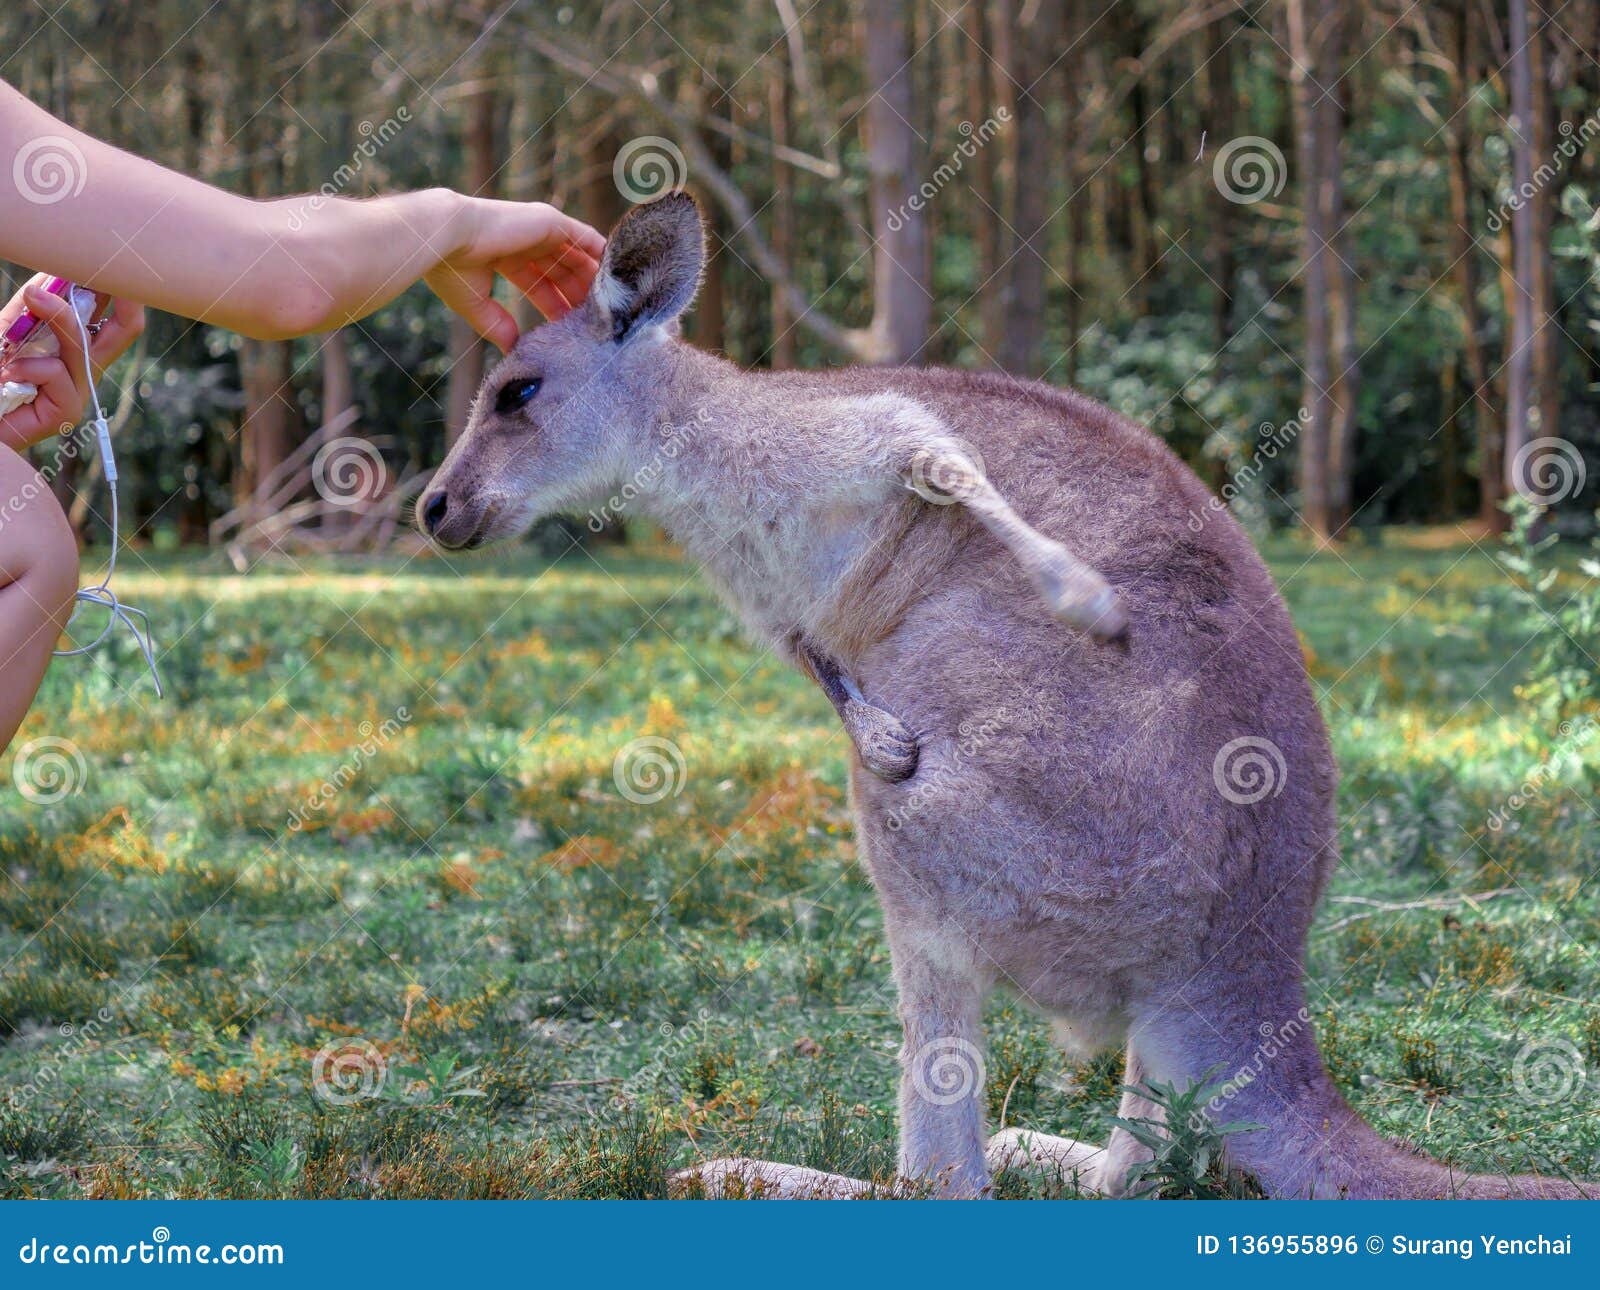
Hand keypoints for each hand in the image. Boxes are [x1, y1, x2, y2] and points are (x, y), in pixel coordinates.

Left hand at [0, 275, 144, 451]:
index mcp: (75, 345)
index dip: (122, 288)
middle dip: (125, 295)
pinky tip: (7, 373)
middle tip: (115, 264)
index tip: (116, 256)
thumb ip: (35, 304)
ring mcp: (77, 391)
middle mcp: (83, 368)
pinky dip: (28, 364)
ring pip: (85, 344)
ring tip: (31, 300)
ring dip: (59, 316)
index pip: (114, 314)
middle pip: (126, 329)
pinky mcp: (65, 412)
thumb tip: (58, 270)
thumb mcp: (11, 327)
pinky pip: (57, 372)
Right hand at [424, 198, 604, 353]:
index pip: (540, 284)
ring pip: (577, 256)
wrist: (445, 239)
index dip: (556, 305)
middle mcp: (525, 240)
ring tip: (613, 304)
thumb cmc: (450, 269)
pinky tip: (615, 274)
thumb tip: (512, 350)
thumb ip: (497, 325)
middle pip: (563, 272)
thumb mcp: (476, 304)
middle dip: (579, 296)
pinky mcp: (551, 222)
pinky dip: (601, 254)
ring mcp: (539, 228)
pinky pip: (586, 238)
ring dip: (593, 278)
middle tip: (598, 322)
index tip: (571, 329)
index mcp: (505, 255)